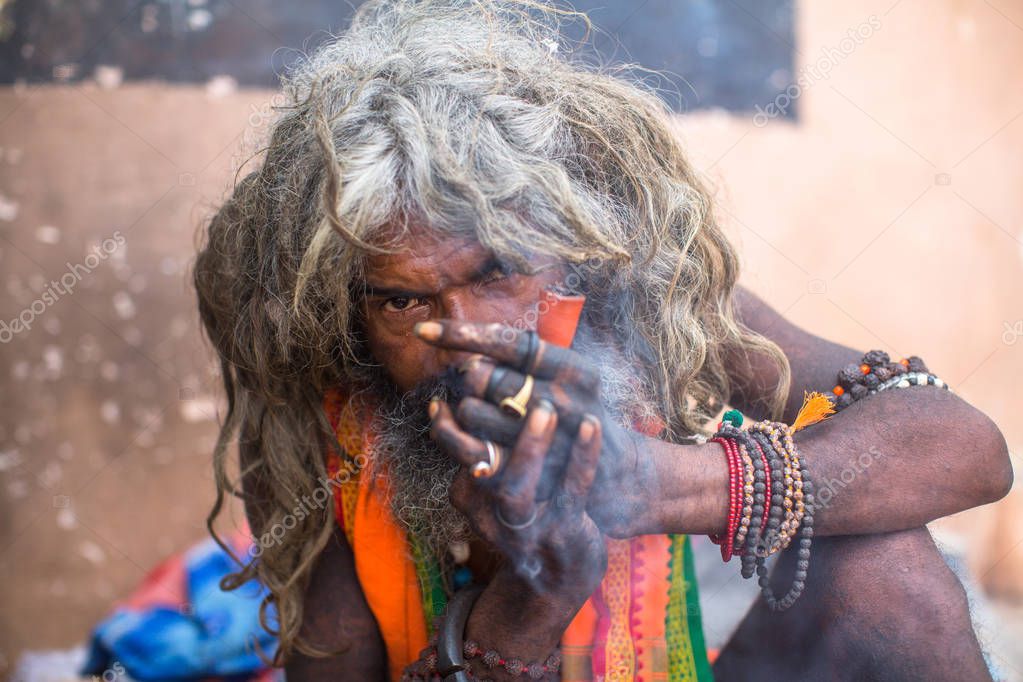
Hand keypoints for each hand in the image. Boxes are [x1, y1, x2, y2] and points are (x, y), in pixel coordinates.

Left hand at [416, 320, 656, 538]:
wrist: (614, 472)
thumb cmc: (579, 412)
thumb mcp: (570, 376)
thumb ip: (527, 358)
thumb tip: (465, 345)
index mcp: (575, 368)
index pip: (507, 342)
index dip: (461, 333)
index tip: (422, 330)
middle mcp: (564, 400)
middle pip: (482, 376)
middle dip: (466, 375)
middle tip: (471, 381)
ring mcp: (549, 439)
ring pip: (471, 412)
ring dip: (459, 408)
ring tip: (472, 408)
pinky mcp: (531, 472)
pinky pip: (470, 450)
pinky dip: (450, 434)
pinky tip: (443, 421)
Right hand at [429, 396, 605, 597]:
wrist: (559, 575)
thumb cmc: (528, 512)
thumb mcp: (493, 487)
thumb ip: (482, 445)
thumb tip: (476, 377)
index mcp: (471, 492)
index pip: (451, 450)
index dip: (449, 417)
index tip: (458, 377)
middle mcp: (492, 507)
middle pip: (477, 462)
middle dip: (484, 420)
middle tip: (495, 378)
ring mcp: (528, 521)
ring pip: (516, 486)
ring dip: (530, 445)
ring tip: (545, 408)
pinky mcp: (566, 528)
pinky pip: (572, 490)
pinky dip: (581, 458)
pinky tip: (592, 426)